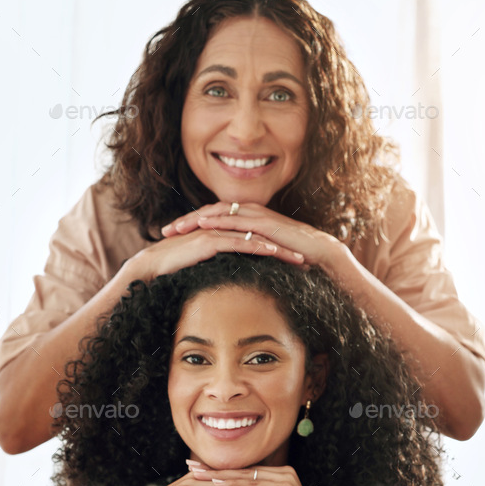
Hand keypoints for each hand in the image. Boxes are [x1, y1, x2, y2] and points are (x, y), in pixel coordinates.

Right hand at [123, 224, 302, 284]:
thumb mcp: (202, 271)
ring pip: (255, 238)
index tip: (295, 262)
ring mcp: (216, 232)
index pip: (256, 241)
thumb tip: (232, 286)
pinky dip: (258, 247)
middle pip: (262, 236)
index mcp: (222, 236)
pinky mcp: (210, 239)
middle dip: (285, 247)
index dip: (277, 250)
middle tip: (307, 258)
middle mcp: (221, 229)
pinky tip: (274, 253)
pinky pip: (239, 242)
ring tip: (299, 259)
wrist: (150, 268)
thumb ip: (218, 272)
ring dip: (278, 248)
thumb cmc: (172, 272)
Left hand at [162, 202, 347, 277]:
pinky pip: (238, 219)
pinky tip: (203, 226)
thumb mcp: (261, 258)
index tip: (171, 238)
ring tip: (176, 229)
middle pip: (209, 213)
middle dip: (185, 221)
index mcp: (246, 220)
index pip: (212, 221)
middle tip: (164, 232)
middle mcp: (249, 213)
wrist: (320, 253)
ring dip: (196, 219)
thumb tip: (229, 273)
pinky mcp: (266, 222)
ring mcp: (257, 215)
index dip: (190, 227)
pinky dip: (219, 220)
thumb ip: (245, 258)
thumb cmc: (293, 257)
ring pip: (219, 212)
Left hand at [187, 460, 311, 485]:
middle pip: (242, 470)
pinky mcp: (285, 485)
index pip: (243, 471)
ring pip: (246, 475)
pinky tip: (216, 484)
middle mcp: (283, 472)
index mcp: (278, 476)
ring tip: (197, 474)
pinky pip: (254, 484)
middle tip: (190, 466)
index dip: (219, 470)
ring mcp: (285, 477)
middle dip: (215, 469)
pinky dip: (234, 484)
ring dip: (220, 475)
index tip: (195, 468)